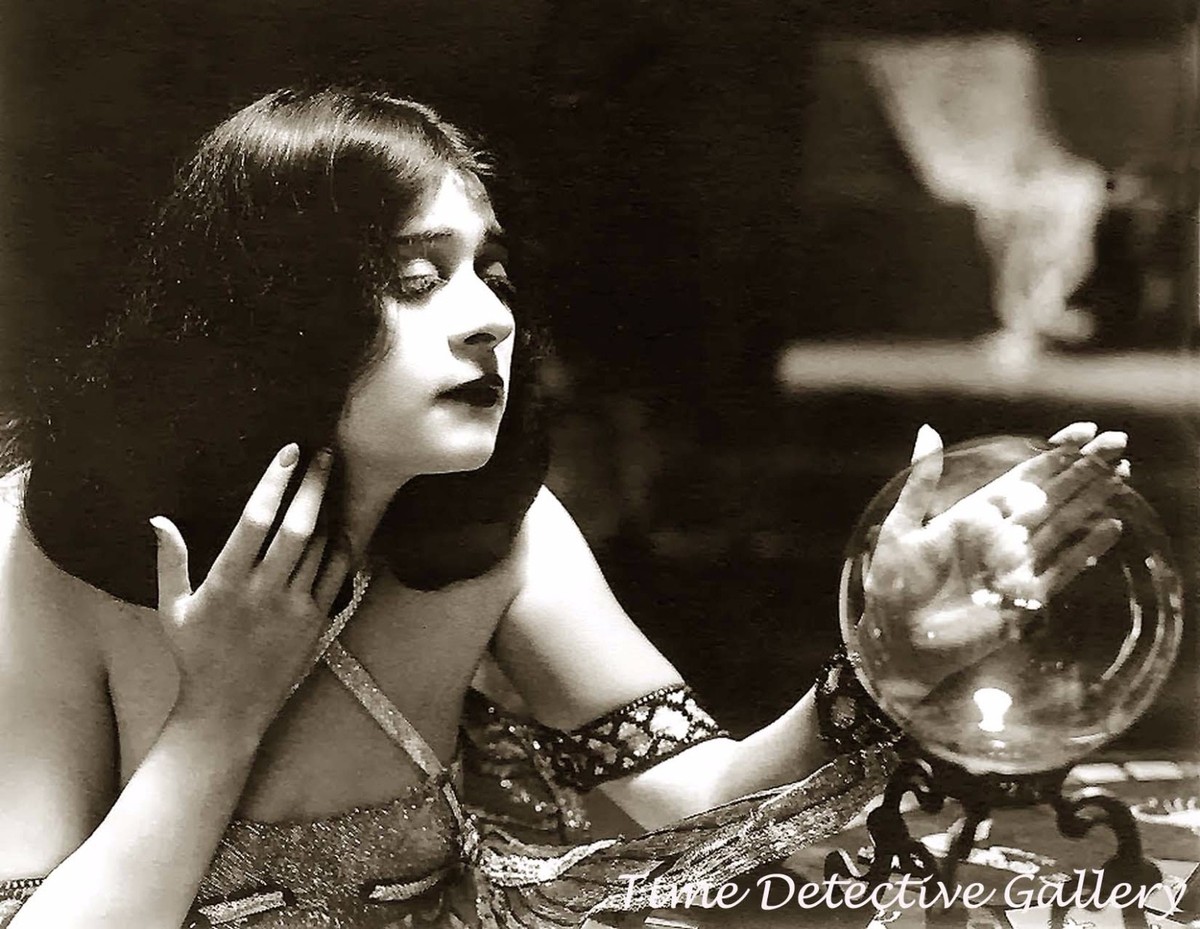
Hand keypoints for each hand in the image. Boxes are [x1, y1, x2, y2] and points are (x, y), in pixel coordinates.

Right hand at [149, 444, 350, 734]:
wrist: (228, 709)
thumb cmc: (196, 656)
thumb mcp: (173, 609)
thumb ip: (170, 562)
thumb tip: (158, 518)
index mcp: (226, 583)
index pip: (255, 520)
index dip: (274, 482)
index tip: (288, 452)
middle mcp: (264, 592)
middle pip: (298, 526)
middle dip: (314, 485)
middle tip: (325, 454)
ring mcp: (295, 607)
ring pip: (320, 547)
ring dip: (327, 512)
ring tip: (328, 484)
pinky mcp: (317, 621)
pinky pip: (337, 573)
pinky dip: (342, 546)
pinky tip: (341, 527)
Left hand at [862, 422, 1127, 684]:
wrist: (897, 641)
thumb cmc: (892, 586)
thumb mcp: (900, 529)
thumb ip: (921, 483)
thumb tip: (928, 430)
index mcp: (972, 516)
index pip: (1022, 477)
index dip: (1053, 454)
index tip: (1083, 431)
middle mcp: (999, 537)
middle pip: (1051, 495)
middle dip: (1083, 469)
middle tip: (1117, 441)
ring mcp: (1014, 566)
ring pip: (1063, 525)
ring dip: (1091, 500)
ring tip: (1122, 473)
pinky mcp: (1023, 597)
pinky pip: (1062, 569)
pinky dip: (1086, 549)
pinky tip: (1109, 526)